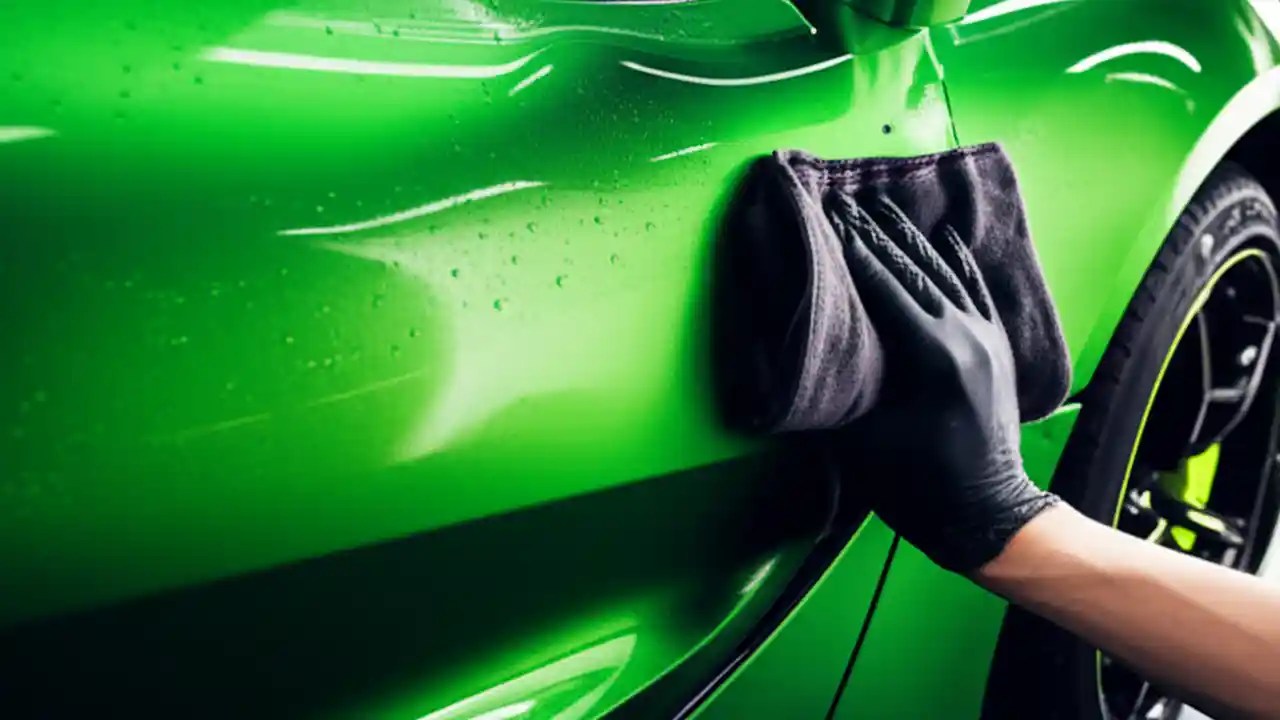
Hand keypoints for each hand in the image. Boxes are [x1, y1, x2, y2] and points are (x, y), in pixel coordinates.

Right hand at [827, 193, 1058, 572]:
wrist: (985, 514)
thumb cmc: (913, 484)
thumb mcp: (861, 436)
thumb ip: (842, 384)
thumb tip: (812, 342)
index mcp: (930, 355)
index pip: (883, 287)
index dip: (853, 251)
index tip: (829, 218)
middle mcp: (963, 335)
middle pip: (913, 271)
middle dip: (876, 236)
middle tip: (846, 203)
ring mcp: (986, 338)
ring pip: (944, 273)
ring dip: (912, 240)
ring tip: (884, 207)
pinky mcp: (997, 346)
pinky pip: (977, 290)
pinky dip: (960, 261)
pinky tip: (948, 235)